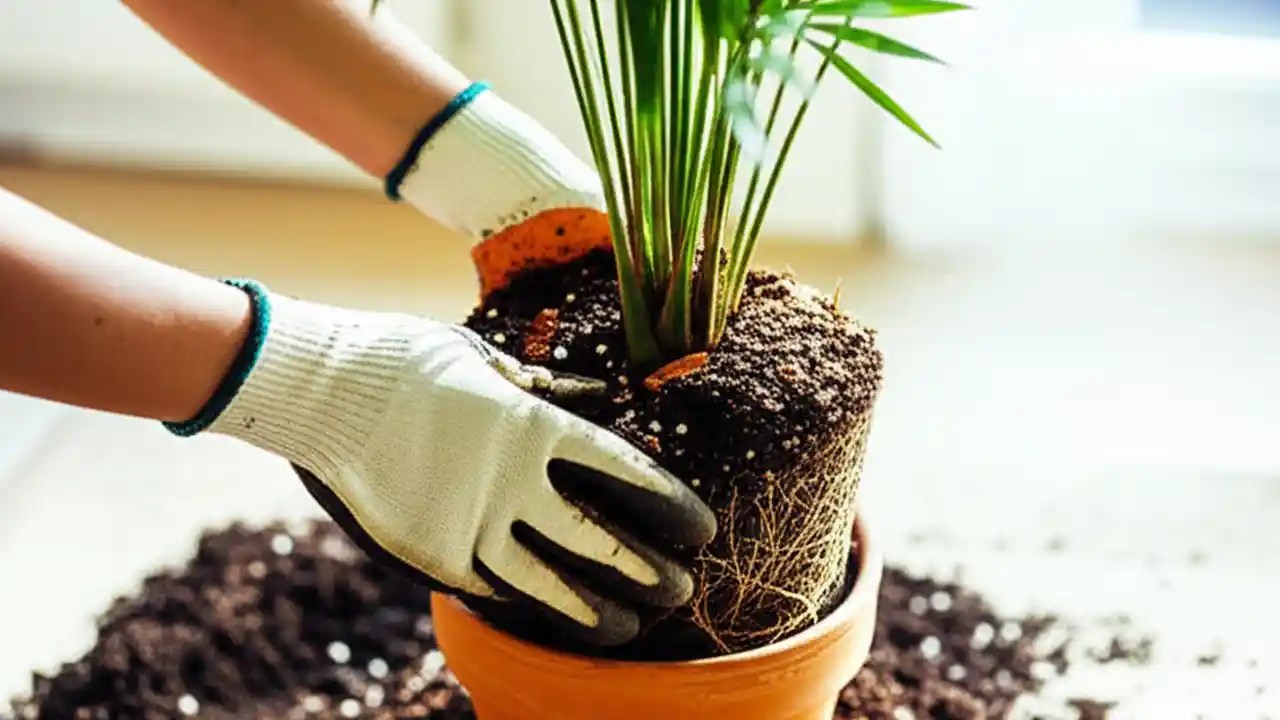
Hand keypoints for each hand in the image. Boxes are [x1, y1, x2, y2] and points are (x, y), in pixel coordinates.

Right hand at [202, 288, 714, 645]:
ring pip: (548, 583)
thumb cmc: (407, 359)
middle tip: (681, 589)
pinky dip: (524, 601)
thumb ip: (545, 386)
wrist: (324, 389)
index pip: (623, 472)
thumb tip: (599, 394)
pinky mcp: (433, 552)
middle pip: (597, 539)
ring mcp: (471, 523)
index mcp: (533, 426)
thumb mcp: (485, 359)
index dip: (668, 502)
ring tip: (630, 627)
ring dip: (594, 608)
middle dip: (646, 569)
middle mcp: (512, 481)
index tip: (699, 526)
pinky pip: (490, 586)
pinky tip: (548, 613)